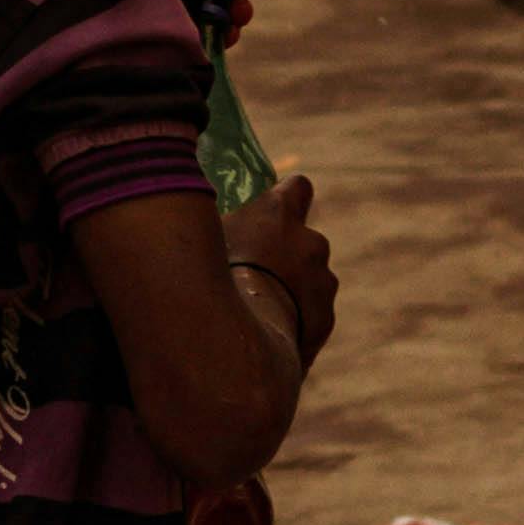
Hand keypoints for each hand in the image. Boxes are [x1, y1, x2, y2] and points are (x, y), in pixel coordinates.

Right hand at [223, 172, 334, 365]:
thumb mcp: (204, 237)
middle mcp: (310, 242)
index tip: (273, 211)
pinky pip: (310, 316)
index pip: (298, 188)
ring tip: (256, 311)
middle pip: (305, 240)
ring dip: (292, 289)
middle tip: (253, 272)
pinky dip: (294, 322)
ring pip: (310, 280)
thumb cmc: (211, 276)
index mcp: (279, 213)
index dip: (286, 198)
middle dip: (286, 254)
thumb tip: (199, 216)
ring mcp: (322, 282)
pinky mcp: (325, 319)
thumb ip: (217, 224)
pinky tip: (265, 334)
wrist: (240, 336)